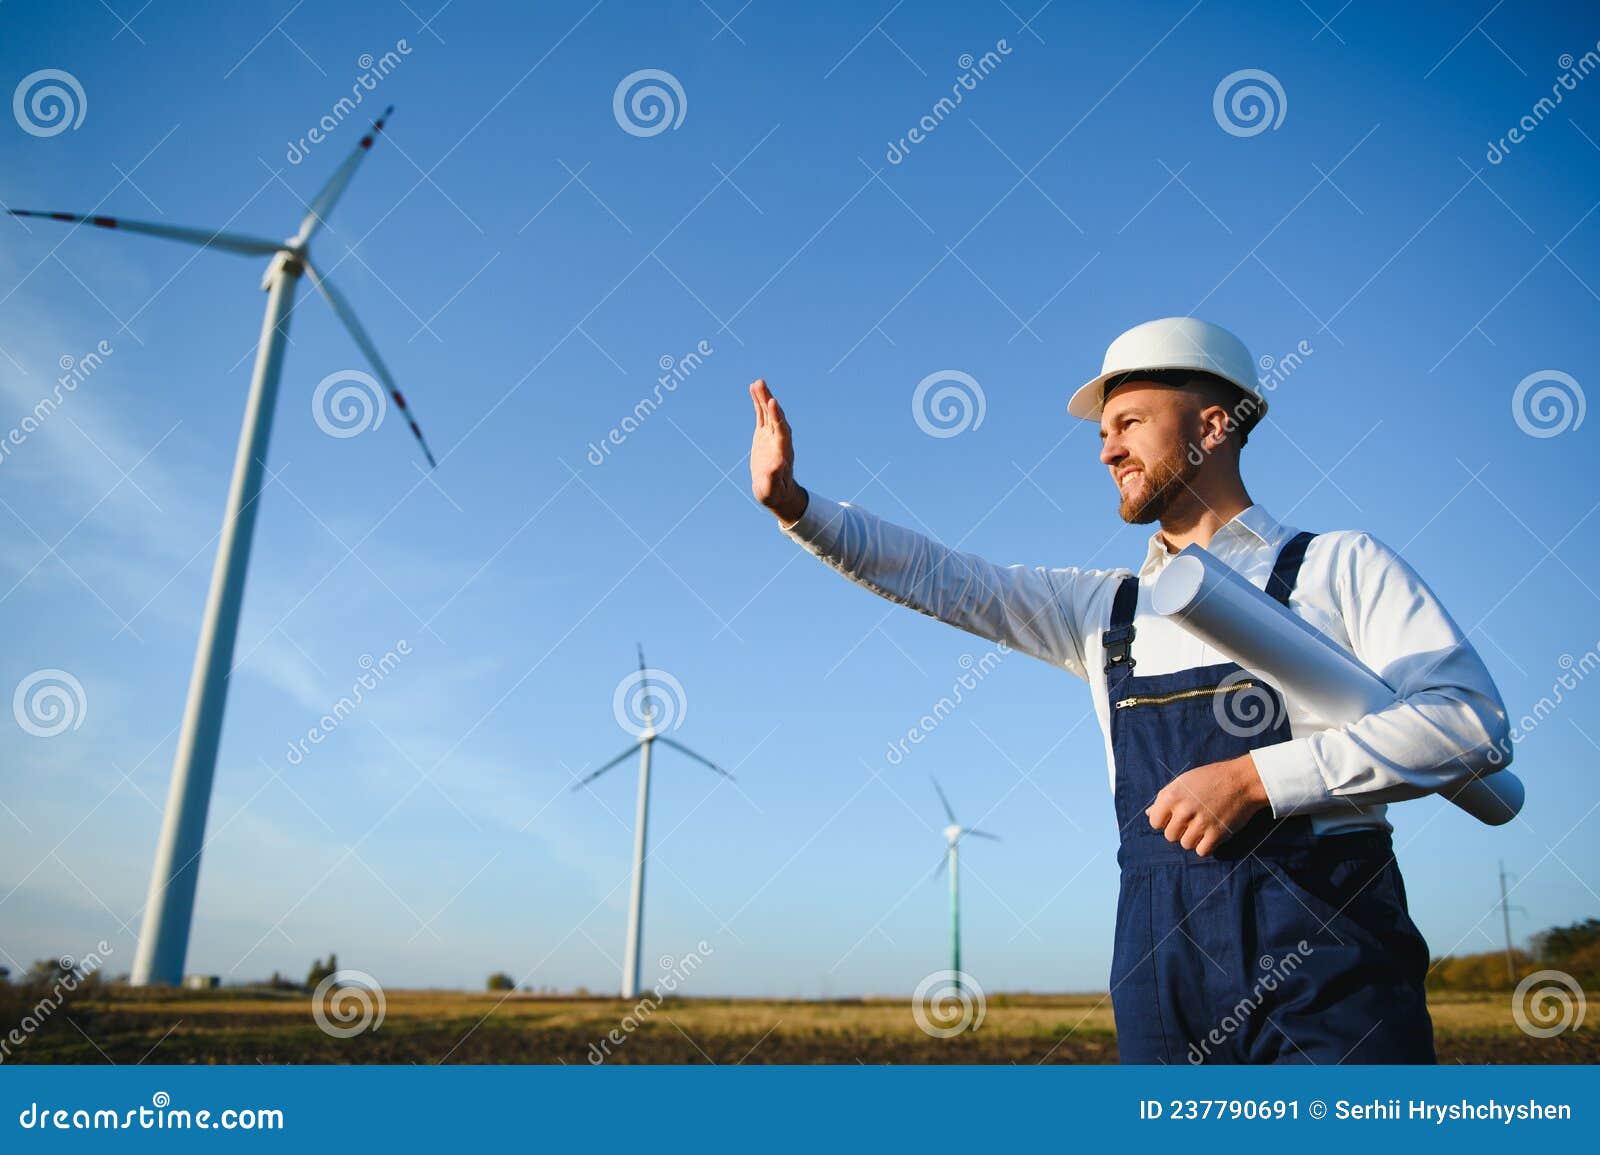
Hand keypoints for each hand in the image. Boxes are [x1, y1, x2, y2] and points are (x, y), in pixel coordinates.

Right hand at [749, 378, 807, 523]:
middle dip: (769, 401)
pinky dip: (758, 403)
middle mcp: (780, 440)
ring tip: (757, 382)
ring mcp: (772, 435)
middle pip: (775, 417)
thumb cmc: (773, 493)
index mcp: (783, 452)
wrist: (775, 491)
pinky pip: (761, 415)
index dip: (777, 417)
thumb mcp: (772, 489)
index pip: (782, 431)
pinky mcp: (764, 434)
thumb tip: (778, 465)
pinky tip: (753, 389)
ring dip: (764, 397)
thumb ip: (775, 478)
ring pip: (768, 413)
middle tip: (762, 385)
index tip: (773, 403)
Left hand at [1145, 753, 1269, 857]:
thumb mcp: (1183, 782)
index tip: (1175, 817)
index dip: (1164, 821)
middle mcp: (1183, 811)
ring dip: (1193, 839)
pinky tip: (1211, 834)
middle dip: (1179, 831)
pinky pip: (1202, 851)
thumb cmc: (1211, 778)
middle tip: (1192, 821)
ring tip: (1203, 826)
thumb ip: (1165, 798)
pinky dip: (1206, 846)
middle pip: (1170, 836)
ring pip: (1186, 845)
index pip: (1154, 822)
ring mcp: (1200, 823)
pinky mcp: (1217, 834)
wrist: (1242, 781)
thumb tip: (1149, 813)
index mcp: (1171, 796)